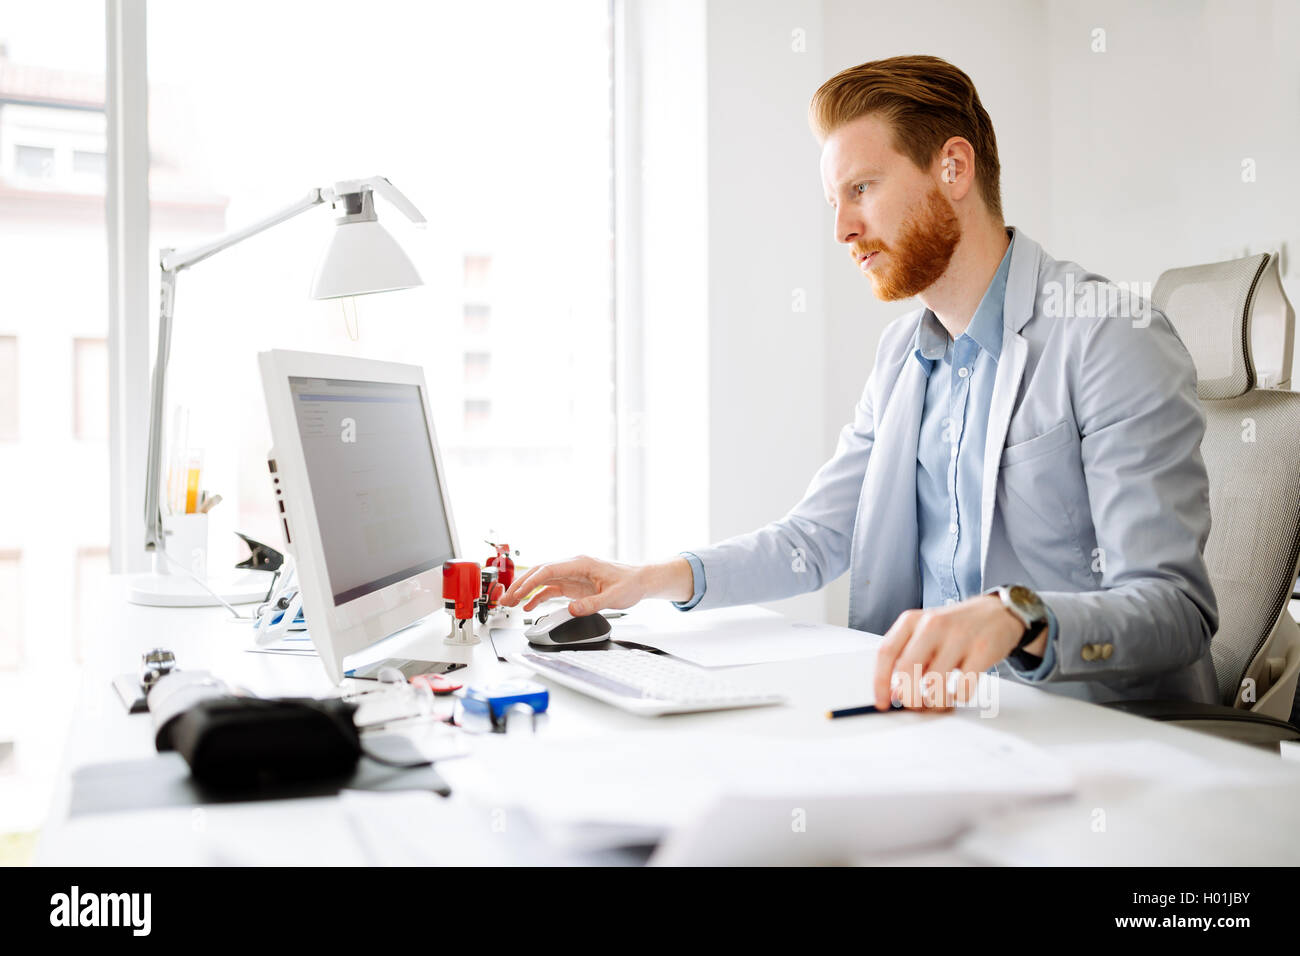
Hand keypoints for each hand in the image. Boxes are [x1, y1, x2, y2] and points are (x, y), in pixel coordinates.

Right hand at [500, 554, 692, 615]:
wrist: (641, 580)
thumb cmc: (630, 583)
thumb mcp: (614, 597)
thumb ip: (592, 604)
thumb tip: (571, 609)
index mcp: (580, 563)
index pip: (549, 569)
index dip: (530, 580)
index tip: (518, 592)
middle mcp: (573, 566)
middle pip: (540, 573)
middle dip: (520, 585)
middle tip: (505, 600)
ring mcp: (571, 575)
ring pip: (542, 580)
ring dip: (525, 591)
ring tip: (510, 604)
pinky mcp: (573, 584)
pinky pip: (551, 589)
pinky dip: (537, 597)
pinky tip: (528, 607)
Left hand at [872, 595, 1033, 709]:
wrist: (997, 612)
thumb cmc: (955, 627)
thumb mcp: (924, 633)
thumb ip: (907, 657)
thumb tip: (894, 692)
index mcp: (911, 620)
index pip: (886, 653)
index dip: (879, 682)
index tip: (881, 703)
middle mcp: (932, 625)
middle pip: (907, 669)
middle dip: (908, 696)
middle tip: (914, 705)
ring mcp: (959, 637)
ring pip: (935, 683)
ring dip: (934, 701)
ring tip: (938, 700)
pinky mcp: (982, 650)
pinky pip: (963, 688)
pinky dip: (958, 698)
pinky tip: (958, 691)